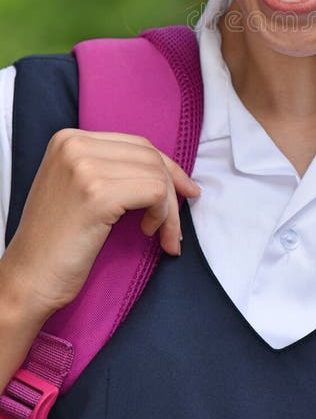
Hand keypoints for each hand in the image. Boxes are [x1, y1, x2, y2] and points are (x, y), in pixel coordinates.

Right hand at [1, 128, 200, 318]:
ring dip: (169, 209)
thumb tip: (169, 170)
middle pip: (150, 156)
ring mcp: (84, 167)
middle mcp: (74, 145)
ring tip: (161, 234)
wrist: (28, 280)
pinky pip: (155, 193)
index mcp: (68, 139)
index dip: (168, 168)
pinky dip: (163, 215)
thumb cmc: (57, 242)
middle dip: (173, 189)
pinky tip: (148, 233)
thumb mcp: (78, 187)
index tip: (185, 191)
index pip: (137, 144)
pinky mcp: (97, 194)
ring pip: (157, 175)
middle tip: (175, 224)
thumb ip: (111, 168)